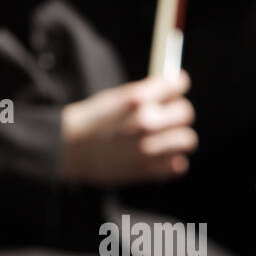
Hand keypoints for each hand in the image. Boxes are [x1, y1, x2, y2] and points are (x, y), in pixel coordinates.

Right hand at [60, 73, 196, 185]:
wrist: (68, 149)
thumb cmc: (91, 121)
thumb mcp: (115, 97)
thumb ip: (145, 94)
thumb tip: (174, 89)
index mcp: (136, 99)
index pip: (177, 85)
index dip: (178, 86)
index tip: (175, 89)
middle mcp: (146, 122)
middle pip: (186, 112)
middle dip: (177, 113)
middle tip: (167, 117)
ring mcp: (148, 148)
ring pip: (187, 140)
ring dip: (177, 138)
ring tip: (163, 140)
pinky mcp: (148, 170)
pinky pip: (178, 165)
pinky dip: (171, 161)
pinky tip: (157, 156)